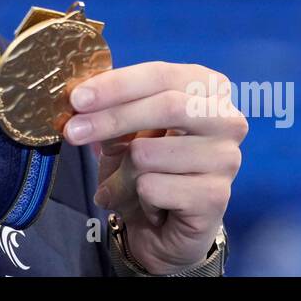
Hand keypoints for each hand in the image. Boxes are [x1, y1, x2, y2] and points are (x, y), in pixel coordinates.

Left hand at [63, 62, 247, 273]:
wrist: (167, 226)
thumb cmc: (150, 165)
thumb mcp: (130, 129)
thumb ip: (115, 107)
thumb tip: (81, 99)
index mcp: (210, 88)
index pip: (162, 75)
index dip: (117, 84)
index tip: (78, 98)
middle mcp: (227, 120)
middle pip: (166, 107)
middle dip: (111, 118)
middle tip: (72, 132)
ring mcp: (227, 159)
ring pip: (150, 154)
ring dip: (120, 173)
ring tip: (124, 184)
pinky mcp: (216, 197)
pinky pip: (153, 188)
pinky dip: (135, 198)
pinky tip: (149, 205)